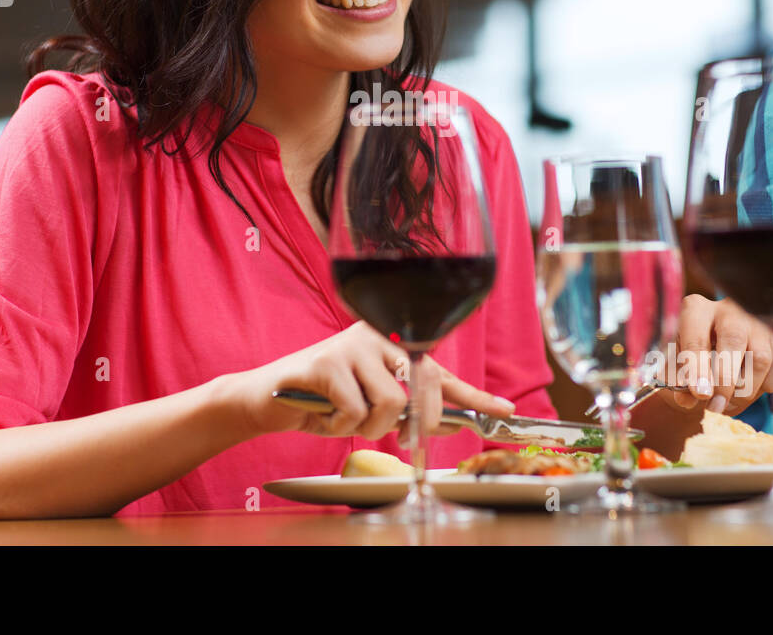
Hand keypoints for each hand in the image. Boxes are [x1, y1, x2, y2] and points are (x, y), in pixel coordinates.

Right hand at [225, 321, 516, 439]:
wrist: (267, 399)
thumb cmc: (323, 401)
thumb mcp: (371, 402)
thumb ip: (407, 407)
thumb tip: (448, 423)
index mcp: (391, 342)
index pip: (441, 372)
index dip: (475, 395)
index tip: (505, 410)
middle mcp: (376, 335)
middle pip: (421, 387)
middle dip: (415, 423)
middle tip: (397, 437)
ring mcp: (351, 345)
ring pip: (390, 402)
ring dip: (370, 427)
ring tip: (346, 418)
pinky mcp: (327, 362)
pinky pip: (356, 410)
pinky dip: (341, 426)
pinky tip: (325, 414)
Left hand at [658, 293, 772, 415]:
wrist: (715, 346)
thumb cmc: (691, 355)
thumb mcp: (676, 363)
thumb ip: (678, 380)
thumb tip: (688, 399)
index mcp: (696, 310)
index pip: (697, 337)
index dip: (699, 369)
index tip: (701, 394)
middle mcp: (729, 310)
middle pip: (734, 341)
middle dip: (726, 380)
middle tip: (715, 406)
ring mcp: (757, 322)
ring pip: (761, 358)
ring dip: (746, 389)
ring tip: (728, 404)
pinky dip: (764, 387)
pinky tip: (746, 392)